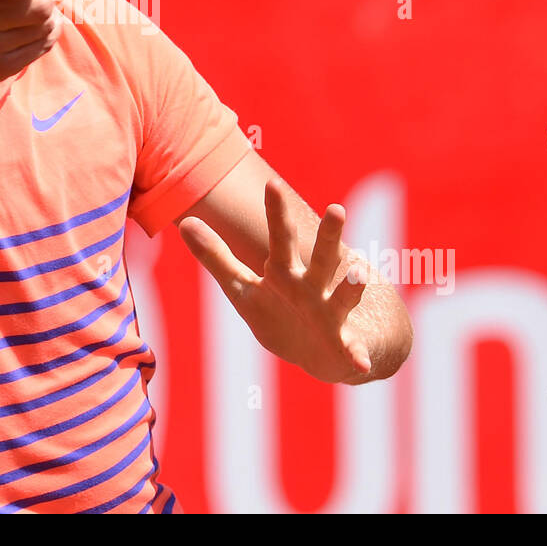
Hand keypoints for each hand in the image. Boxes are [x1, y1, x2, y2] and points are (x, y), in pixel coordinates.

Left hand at [179, 178, 374, 383]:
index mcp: (286, 271)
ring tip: (359, 271)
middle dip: (329, 236)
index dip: (276, 212)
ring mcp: (332, 315)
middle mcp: (313, 287)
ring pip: (344, 296)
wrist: (321, 353)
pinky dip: (358, 355)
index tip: (273, 183)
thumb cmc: (280, 312)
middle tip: (336, 209)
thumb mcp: (242, 288)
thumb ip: (215, 257)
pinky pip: (353, 350)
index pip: (281, 238)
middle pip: (321, 257)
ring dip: (351, 286)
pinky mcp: (345, 345)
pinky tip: (361, 362)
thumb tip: (184, 221)